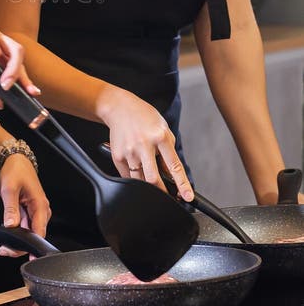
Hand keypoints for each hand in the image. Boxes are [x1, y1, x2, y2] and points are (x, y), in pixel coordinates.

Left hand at [0, 153, 50, 257]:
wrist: (13, 160)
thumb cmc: (15, 170)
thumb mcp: (9, 189)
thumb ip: (10, 209)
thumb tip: (11, 226)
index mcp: (40, 205)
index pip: (39, 233)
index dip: (32, 247)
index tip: (25, 257)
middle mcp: (41, 211)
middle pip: (34, 236)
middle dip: (19, 246)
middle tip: (3, 251)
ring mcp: (35, 212)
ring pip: (28, 233)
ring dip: (16, 241)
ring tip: (2, 247)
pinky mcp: (29, 212)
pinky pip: (24, 227)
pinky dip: (15, 233)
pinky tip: (5, 236)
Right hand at [98, 87, 193, 201]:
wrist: (119, 108)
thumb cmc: (144, 117)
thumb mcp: (163, 129)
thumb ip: (168, 151)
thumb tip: (171, 174)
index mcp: (160, 137)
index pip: (174, 166)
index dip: (182, 184)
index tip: (188, 197)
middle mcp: (144, 145)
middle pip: (153, 179)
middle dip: (162, 191)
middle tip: (167, 196)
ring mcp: (129, 151)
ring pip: (139, 181)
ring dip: (147, 186)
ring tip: (150, 178)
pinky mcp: (117, 156)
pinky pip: (127, 176)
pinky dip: (134, 178)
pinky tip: (137, 168)